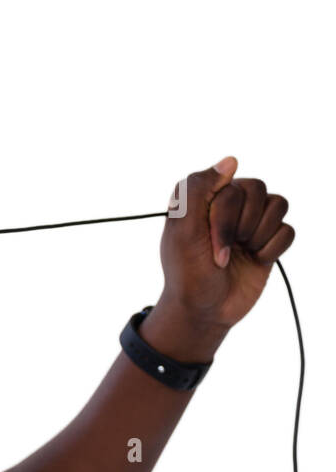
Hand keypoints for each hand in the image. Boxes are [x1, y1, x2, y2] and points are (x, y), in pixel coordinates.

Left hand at [159, 156, 294, 331]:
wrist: (205, 311)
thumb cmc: (188, 273)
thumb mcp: (182, 231)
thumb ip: (198, 190)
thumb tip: (230, 160)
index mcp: (204, 198)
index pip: (229, 183)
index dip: (222, 216)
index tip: (206, 241)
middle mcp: (228, 205)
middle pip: (256, 190)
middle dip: (239, 226)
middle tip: (221, 254)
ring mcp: (250, 222)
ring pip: (278, 205)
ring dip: (258, 235)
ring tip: (241, 253)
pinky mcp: (268, 240)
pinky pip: (288, 230)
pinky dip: (272, 248)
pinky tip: (255, 260)